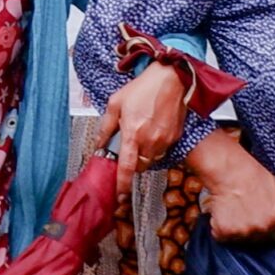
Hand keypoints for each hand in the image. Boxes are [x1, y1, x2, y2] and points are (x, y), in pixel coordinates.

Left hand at [95, 60, 188, 177]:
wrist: (172, 78)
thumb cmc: (143, 88)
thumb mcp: (115, 103)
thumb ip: (106, 127)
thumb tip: (99, 144)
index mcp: (132, 133)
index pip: (127, 168)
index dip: (122, 184)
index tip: (119, 196)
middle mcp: (150, 140)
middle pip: (140, 166)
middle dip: (133, 162)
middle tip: (130, 146)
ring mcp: (164, 140)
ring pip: (152, 159)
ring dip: (145, 153)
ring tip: (143, 132)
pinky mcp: (175, 137)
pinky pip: (163, 149)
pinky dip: (157, 144)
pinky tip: (154, 127)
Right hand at [190, 131, 274, 241]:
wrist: (230, 171)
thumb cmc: (253, 175)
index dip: (267, 230)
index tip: (259, 222)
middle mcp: (264, 228)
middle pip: (258, 240)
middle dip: (252, 230)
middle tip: (244, 214)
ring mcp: (244, 232)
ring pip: (239, 239)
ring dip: (235, 229)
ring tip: (233, 211)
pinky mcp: (225, 232)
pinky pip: (222, 236)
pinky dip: (219, 227)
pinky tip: (223, 212)